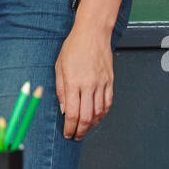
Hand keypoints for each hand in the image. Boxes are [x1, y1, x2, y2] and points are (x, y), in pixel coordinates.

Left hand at [55, 22, 113, 139]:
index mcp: (74, 82)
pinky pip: (108, 103)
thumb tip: (63, 110)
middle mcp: (89, 85)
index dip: (69, 128)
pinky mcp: (110, 81)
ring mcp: (101, 84)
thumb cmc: (73, 47)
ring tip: (85, 128)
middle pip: (87, 118)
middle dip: (80, 131)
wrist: (93, 33)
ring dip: (92, 125)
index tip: (67, 133)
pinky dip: (102, 114)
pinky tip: (97, 117)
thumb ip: (60, 90)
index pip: (72, 113)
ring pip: (99, 113)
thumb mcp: (59, 66)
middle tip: (75, 136)